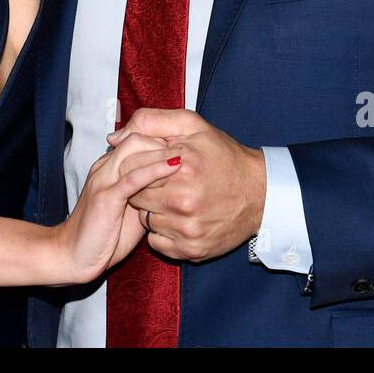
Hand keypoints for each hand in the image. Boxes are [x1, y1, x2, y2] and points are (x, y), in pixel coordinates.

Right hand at [52, 131, 184, 283]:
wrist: (74, 257)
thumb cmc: (106, 236)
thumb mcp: (132, 208)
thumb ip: (148, 193)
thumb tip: (175, 187)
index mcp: (109, 168)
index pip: (137, 140)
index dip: (163, 141)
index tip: (188, 148)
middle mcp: (104, 168)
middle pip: (136, 138)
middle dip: (164, 139)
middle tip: (190, 147)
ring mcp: (103, 180)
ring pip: (133, 150)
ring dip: (162, 150)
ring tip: (186, 153)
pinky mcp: (106, 198)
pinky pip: (132, 177)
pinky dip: (155, 169)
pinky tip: (173, 167)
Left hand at [106, 109, 265, 262]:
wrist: (260, 192)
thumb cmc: (223, 155)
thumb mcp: (191, 125)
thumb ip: (150, 122)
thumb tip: (114, 139)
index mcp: (181, 168)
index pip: (132, 168)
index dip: (136, 165)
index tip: (147, 164)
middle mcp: (183, 202)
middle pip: (136, 196)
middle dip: (143, 187)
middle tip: (161, 182)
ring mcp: (187, 229)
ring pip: (145, 221)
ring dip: (153, 210)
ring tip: (172, 198)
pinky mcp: (191, 250)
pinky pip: (157, 242)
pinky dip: (162, 231)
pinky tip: (178, 218)